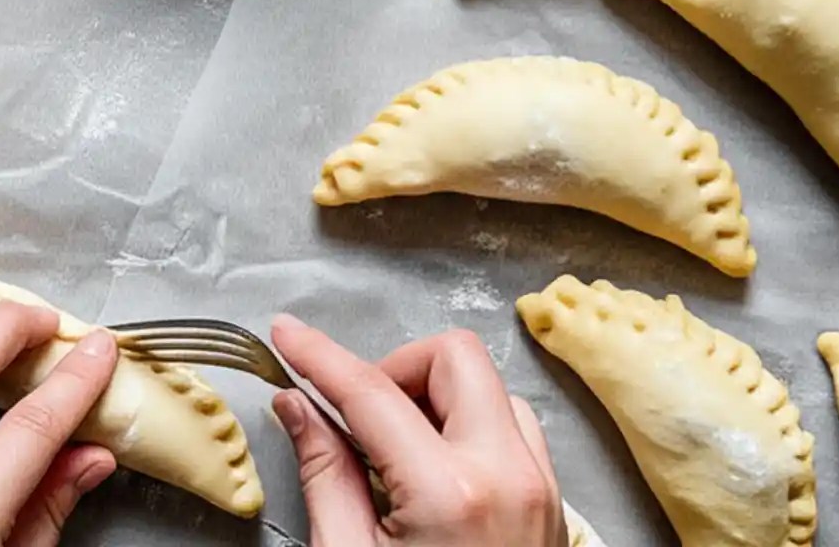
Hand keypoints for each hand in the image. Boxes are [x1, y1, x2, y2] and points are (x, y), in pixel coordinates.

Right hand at [270, 315, 566, 546]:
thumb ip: (324, 472)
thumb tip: (298, 407)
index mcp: (450, 494)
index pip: (372, 391)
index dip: (319, 355)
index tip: (288, 335)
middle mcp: (509, 478)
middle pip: (452, 357)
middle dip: (394, 368)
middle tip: (354, 411)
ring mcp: (541, 489)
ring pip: (489, 387)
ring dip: (434, 397)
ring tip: (391, 448)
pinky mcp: (550, 504)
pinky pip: (512, 427)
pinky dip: (466, 425)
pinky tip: (429, 467)